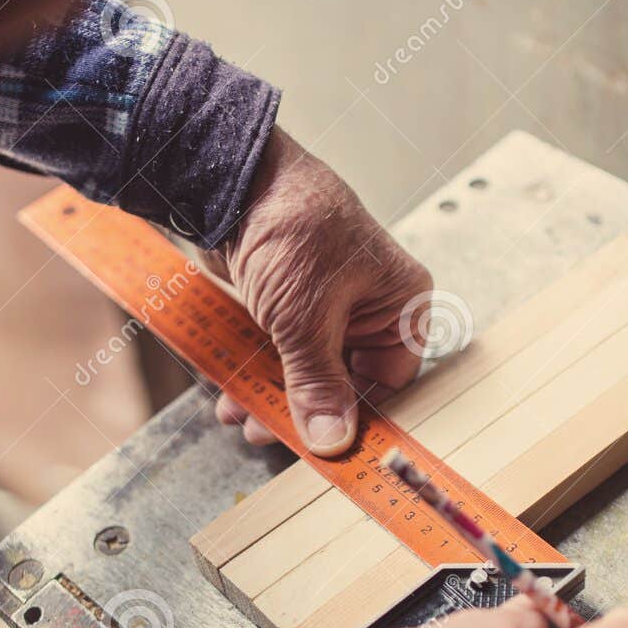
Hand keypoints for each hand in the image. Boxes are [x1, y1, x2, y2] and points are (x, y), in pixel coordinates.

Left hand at [210, 127, 432, 453]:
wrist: (229, 177)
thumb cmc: (288, 225)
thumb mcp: (305, 319)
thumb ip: (318, 384)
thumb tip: (334, 442)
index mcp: (398, 301)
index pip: (391, 378)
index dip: (360, 416)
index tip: (329, 450)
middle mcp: (368, 305)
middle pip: (345, 380)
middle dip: (305, 411)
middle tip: (270, 436)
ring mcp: (326, 304)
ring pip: (305, 370)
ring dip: (273, 398)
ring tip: (241, 418)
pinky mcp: (286, 303)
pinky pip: (278, 352)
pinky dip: (257, 374)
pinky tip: (231, 395)